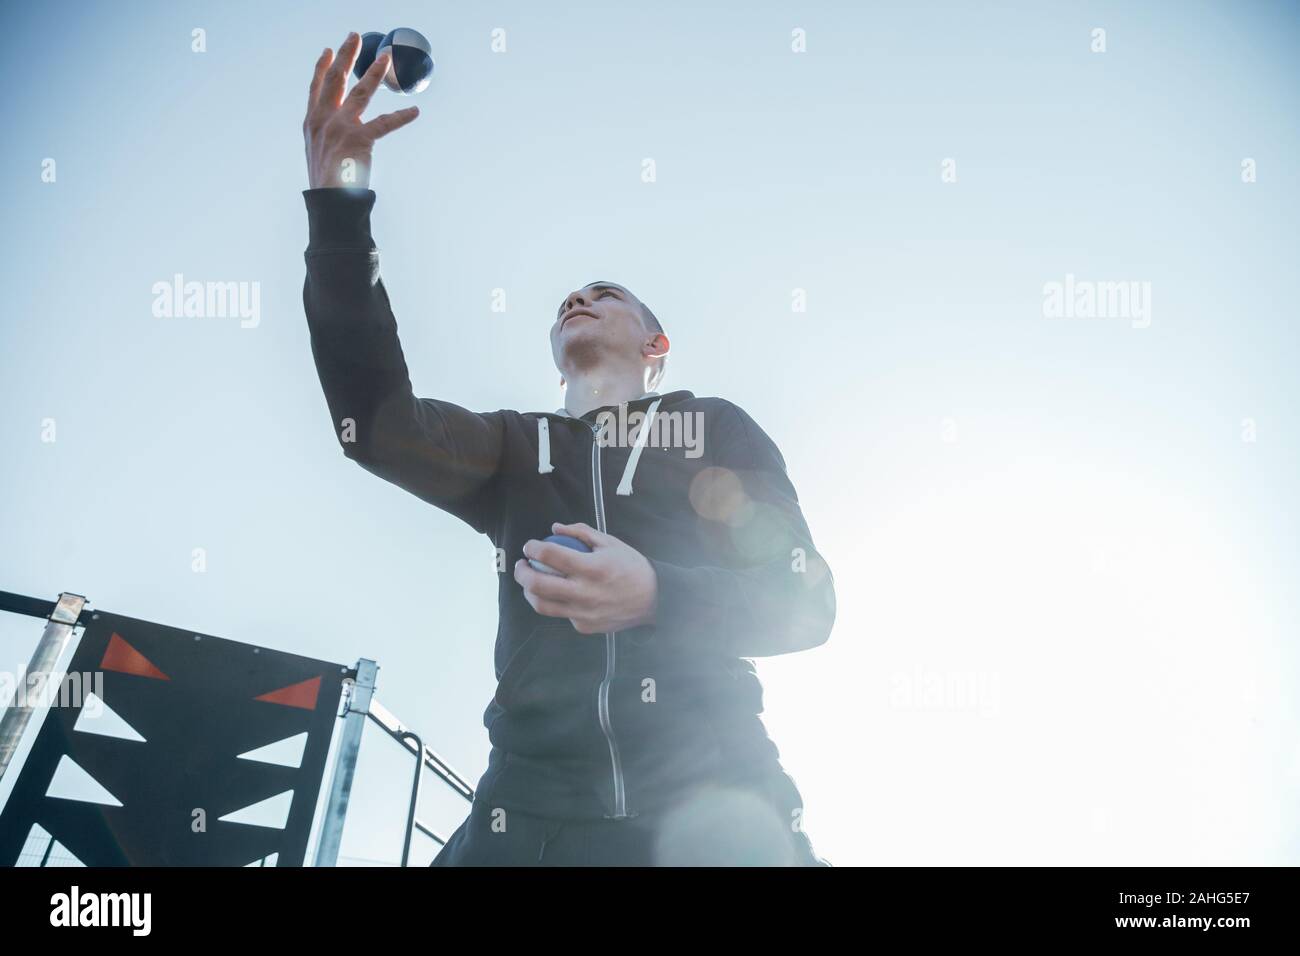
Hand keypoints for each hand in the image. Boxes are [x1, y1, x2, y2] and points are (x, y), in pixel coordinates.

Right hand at [303, 32, 419, 188]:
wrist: (329, 202)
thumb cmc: (327, 184)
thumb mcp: (318, 154)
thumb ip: (326, 137)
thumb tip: (336, 134)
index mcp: (312, 122)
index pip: (316, 87)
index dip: (322, 66)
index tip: (328, 50)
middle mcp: (324, 120)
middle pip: (335, 79)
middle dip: (345, 54)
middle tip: (354, 36)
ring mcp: (341, 127)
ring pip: (361, 92)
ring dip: (374, 72)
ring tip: (386, 57)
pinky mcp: (360, 139)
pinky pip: (385, 124)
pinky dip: (402, 117)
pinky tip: (414, 111)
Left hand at [514, 522, 658, 634]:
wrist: (654, 600)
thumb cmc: (632, 567)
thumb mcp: (610, 543)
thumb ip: (581, 532)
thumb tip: (554, 528)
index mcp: (592, 568)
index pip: (550, 555)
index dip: (533, 548)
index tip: (529, 546)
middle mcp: (585, 592)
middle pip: (537, 584)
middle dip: (521, 572)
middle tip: (521, 565)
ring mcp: (583, 613)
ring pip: (542, 605)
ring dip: (529, 592)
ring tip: (530, 582)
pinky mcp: (584, 626)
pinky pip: (561, 614)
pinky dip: (555, 603)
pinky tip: (557, 595)